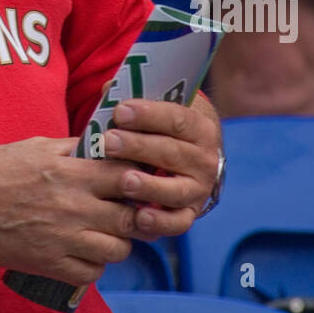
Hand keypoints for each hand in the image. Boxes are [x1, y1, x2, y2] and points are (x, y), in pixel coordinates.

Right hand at [0, 135, 149, 286]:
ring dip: (117, 242)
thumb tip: (104, 146)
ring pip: (117, 250)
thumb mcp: (36, 147)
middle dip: (133, 214)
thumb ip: (73, 149)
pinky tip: (85, 251)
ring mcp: (62, 239)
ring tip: (105, 233)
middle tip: (124, 210)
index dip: (137, 180)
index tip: (133, 181)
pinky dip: (94, 264)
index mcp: (71, 172)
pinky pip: (91, 272)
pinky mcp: (49, 264)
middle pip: (131, 218)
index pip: (128, 177)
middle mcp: (73, 207)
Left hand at [102, 98, 222, 239]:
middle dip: (138, 147)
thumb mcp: (158, 110)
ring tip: (125, 181)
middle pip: (171, 153)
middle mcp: (205, 160)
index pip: (176, 119)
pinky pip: (178, 223)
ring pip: (176, 190)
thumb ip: (136, 98)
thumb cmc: (163, 129)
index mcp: (200, 127)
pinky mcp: (189, 214)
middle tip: (109, 142)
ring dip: (150, 187)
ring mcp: (199, 189)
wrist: (189, 160)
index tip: (120, 111)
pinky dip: (161, 223)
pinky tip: (139, 218)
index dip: (148, 115)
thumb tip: (108, 89)